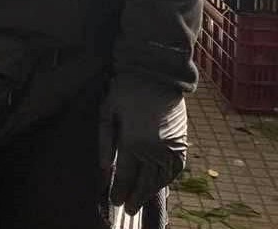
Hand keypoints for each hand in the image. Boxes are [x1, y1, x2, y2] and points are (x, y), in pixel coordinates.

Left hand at [100, 75, 187, 214]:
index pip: (125, 177)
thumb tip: (104, 168)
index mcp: (133, 143)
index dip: (119, 192)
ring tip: (141, 200)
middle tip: (128, 209)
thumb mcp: (106, 112)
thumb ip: (104, 142)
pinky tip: (159, 183)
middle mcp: (154, 150)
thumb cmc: (125, 91)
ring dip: (151, 192)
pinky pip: (176, 169)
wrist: (155, 75)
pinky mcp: (181, 143)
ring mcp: (170, 148)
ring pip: (161, 179)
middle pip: (144, 183)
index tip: (114, 202)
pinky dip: (167, 179)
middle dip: (135, 198)